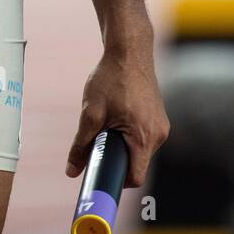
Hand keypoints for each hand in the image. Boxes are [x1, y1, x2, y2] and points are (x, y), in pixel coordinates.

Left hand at [65, 48, 169, 187]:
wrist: (129, 51)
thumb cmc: (111, 79)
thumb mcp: (90, 113)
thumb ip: (80, 145)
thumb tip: (71, 172)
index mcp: (145, 138)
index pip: (135, 177)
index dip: (116, 183)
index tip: (99, 179)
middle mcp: (159, 135)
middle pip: (136, 164)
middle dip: (115, 159)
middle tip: (96, 145)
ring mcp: (161, 125)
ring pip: (139, 149)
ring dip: (121, 144)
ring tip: (107, 122)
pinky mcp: (159, 117)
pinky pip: (143, 136)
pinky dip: (128, 133)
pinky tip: (116, 115)